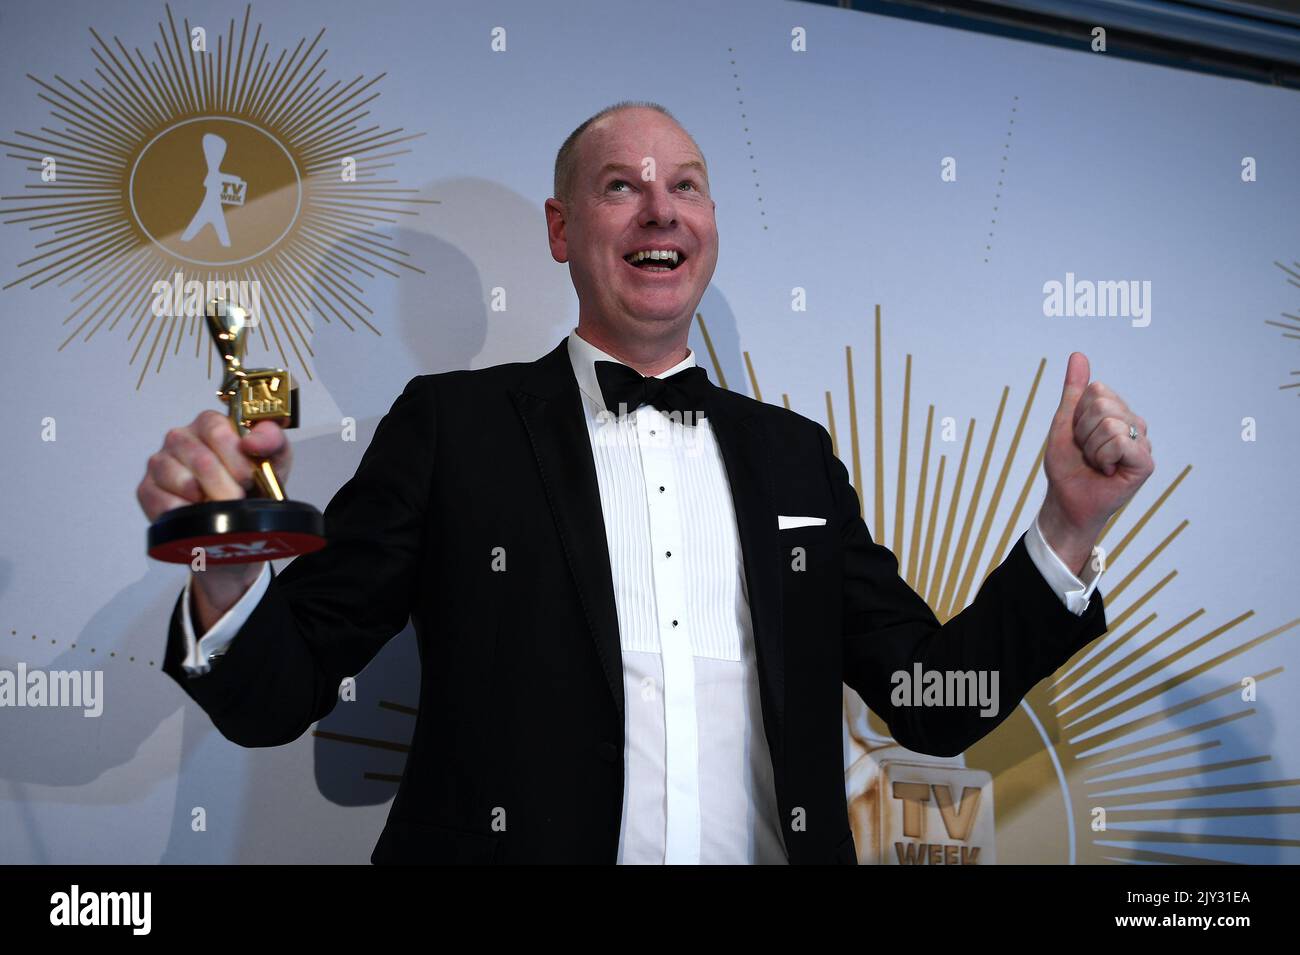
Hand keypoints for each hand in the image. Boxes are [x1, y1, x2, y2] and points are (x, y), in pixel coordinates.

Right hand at [136, 411, 292, 623]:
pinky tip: (197, 513)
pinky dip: (184, 512)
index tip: (249, 478)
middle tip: (238, 499)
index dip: (236, 459)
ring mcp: (160, 463)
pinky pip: (160, 501)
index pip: (216, 430)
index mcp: (209, 423)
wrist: (240, 516)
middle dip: (227, 487)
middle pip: (201, 459)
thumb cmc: (255, 481)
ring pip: (182, 481)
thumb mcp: (275, 457)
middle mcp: (180, 438)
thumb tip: (250, 441)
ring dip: (208, 500)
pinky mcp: (147, 489)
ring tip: (220, 506)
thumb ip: (271, 439)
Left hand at [1040, 352, 1154, 572]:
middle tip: (1087, 452)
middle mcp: (1133, 424)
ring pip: (1110, 423)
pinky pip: (1120, 442)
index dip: (1077, 414)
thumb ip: (1074, 390)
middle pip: (1103, 404)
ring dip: (1091, 448)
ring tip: (1096, 463)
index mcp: (1117, 412)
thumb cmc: (1067, 466)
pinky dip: (1103, 457)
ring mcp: (1142, 442)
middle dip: (1083, 431)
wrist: (1066, 501)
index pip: (1096, 390)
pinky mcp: (1146, 462)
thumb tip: (1078, 355)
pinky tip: (1107, 471)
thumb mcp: (1064, 423)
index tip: (1078, 436)